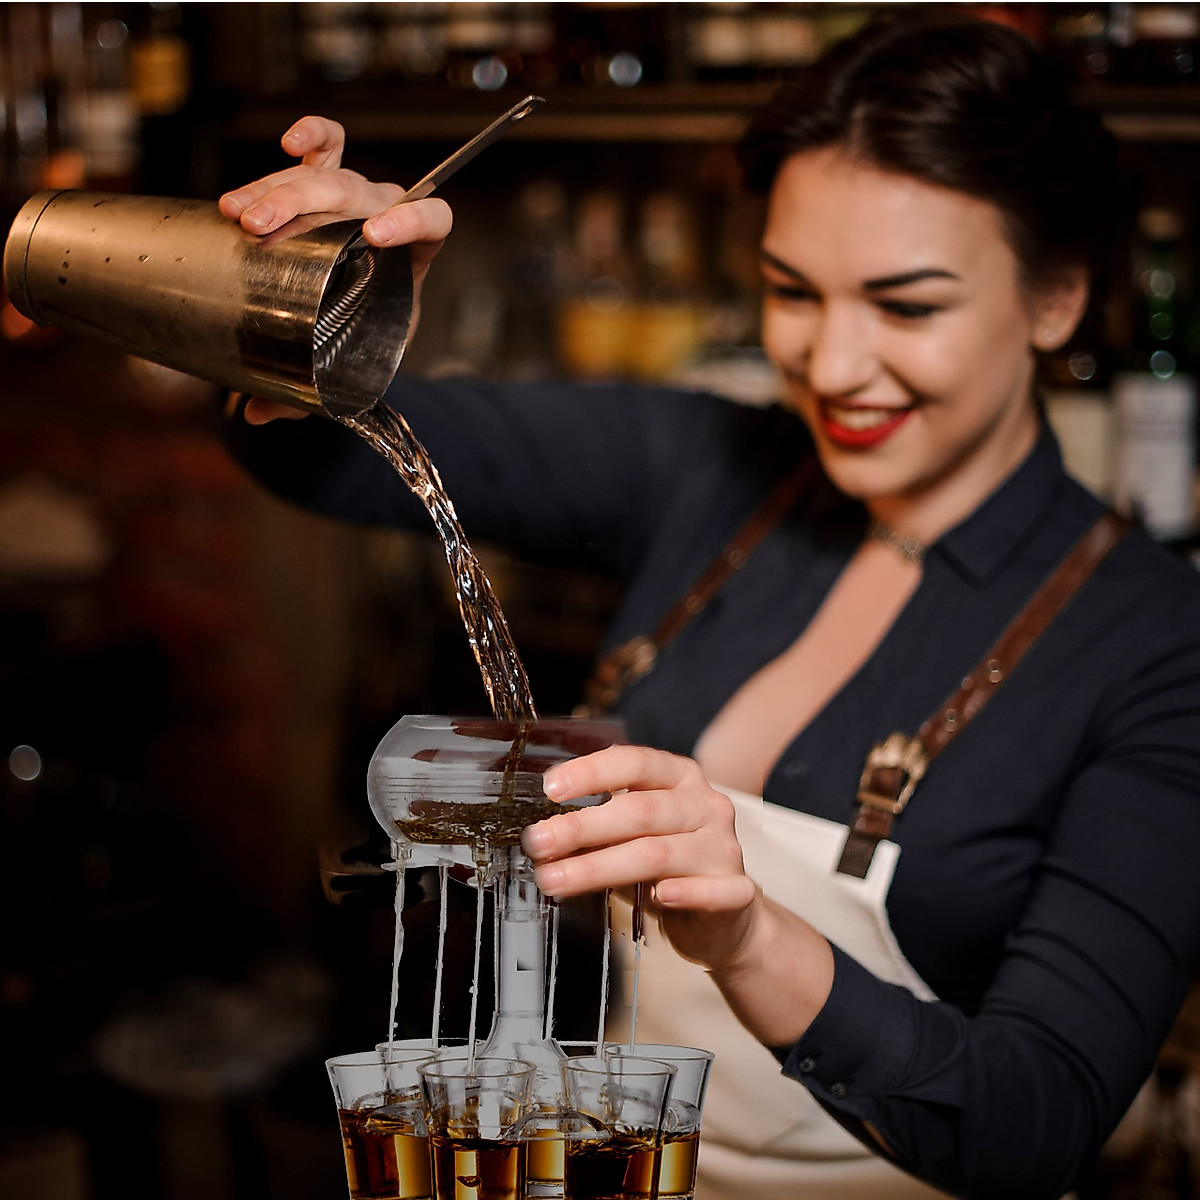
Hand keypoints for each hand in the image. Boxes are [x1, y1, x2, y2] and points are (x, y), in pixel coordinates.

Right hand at [219, 116, 452, 424]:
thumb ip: (308, 390)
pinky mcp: (329, 182)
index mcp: (415, 256)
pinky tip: (289, 143)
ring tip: (239, 213)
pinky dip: (312, 136)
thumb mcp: (347, 365)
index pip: (434, 220)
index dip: (412, 221)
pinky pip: (326, 146)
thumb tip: (253, 413)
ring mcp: (358, 196)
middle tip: (259, 228)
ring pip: (326, 175)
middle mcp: (387, 217)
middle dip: (303, 205)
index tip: (375, 238)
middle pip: (357, 193)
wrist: (349, 315)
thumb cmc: (360, 336)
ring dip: (278, 189)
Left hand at [521, 745, 763, 972]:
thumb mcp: (634, 835)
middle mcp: (706, 805)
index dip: (591, 772)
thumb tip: (544, 828)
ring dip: (600, 867)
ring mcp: (724, 847)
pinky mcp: (737, 892)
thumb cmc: (670, 867)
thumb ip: (601, 824)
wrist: (726, 918)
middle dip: (581, 827)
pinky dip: (686, 894)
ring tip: (556, 880)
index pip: (636, 762)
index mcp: (680, 778)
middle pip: (640, 810)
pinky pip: (713, 891)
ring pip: (659, 854)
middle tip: (538, 843)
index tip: (551, 788)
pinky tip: (659, 897)